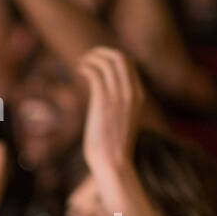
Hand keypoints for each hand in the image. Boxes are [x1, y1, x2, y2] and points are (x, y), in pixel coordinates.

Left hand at [78, 46, 143, 179]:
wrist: (113, 163)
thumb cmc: (112, 147)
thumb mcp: (121, 122)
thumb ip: (118, 107)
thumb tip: (104, 102)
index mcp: (138, 96)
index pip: (128, 65)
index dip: (111, 58)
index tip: (96, 62)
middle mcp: (131, 93)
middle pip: (120, 58)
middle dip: (101, 52)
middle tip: (86, 58)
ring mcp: (118, 96)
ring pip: (108, 62)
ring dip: (91, 58)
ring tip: (80, 64)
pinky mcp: (104, 102)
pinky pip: (96, 74)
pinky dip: (86, 67)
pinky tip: (78, 70)